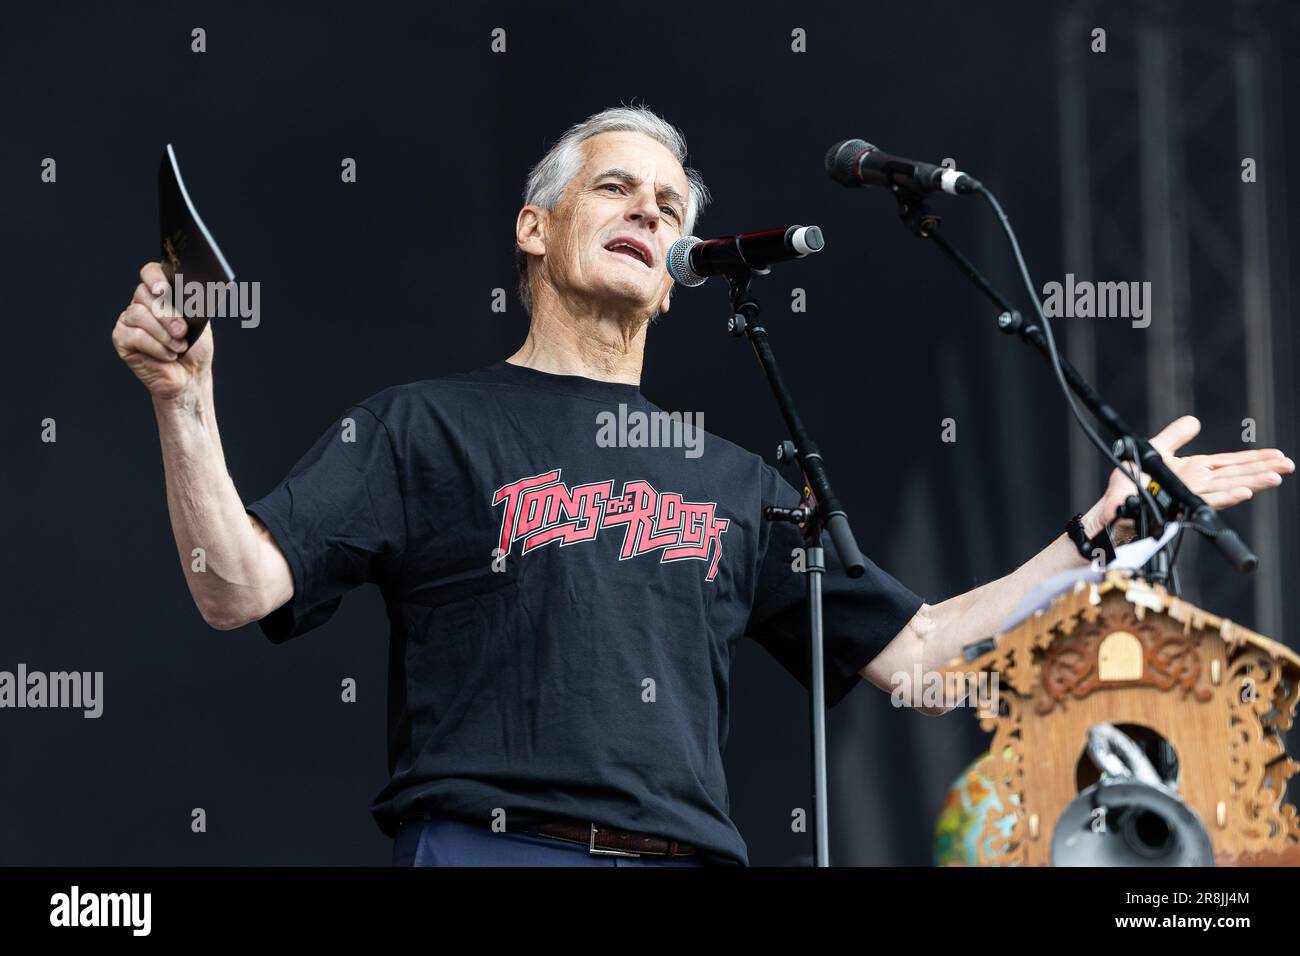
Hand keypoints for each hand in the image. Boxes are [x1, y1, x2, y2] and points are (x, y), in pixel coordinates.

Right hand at [111, 261, 213, 401]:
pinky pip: (133, 335)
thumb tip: (191, 288)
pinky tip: (168, 355)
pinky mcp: (121, 338)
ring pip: (138, 313)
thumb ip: (191, 303)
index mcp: (161, 293)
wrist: (191, 377)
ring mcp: (129, 320)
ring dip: (163, 333)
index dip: (155, 278)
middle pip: (143, 293)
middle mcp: (142, 303)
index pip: (150, 272)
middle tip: (182, 331)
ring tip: (179, 347)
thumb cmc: (195, 348)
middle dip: (166, 314)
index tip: (164, 290)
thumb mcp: (200, 322)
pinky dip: (155, 347)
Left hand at [1084, 415, 1293, 542]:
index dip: (1254, 459)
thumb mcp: (1154, 451)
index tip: (1279, 455)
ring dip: (1252, 484)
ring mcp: (1189, 497)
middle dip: (1262, 470)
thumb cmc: (1128, 484)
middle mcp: (1196, 485)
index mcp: (1195, 472)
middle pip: (1235, 475)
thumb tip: (1195, 421)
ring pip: (1226, 489)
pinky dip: (1226, 497)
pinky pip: (1205, 502)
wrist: (1111, 505)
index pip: (1230, 463)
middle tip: (1288, 466)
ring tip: (1275, 478)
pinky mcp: (1178, 508)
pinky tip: (1244, 493)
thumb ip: (1174, 437)